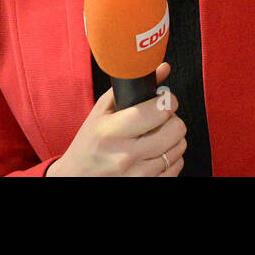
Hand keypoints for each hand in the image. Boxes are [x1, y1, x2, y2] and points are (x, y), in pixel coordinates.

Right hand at [47, 63, 186, 175]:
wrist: (75, 178)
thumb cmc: (88, 144)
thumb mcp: (101, 111)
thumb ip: (132, 88)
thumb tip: (163, 68)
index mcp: (112, 131)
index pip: (159, 110)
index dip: (167, 100)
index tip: (163, 100)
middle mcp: (125, 155)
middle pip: (175, 129)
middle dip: (172, 119)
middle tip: (161, 118)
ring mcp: (136, 175)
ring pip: (178, 148)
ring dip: (173, 138)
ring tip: (158, 135)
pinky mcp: (144, 186)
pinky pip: (176, 168)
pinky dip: (172, 158)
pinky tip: (157, 153)